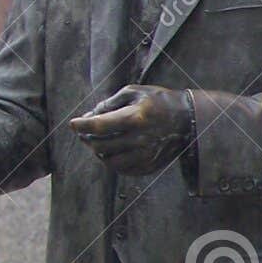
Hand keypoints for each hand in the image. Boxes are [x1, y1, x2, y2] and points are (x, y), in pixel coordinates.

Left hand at [68, 84, 193, 175]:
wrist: (188, 119)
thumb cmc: (158, 101)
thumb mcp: (134, 92)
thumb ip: (109, 103)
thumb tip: (89, 116)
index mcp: (136, 117)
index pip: (99, 126)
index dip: (82, 125)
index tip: (73, 124)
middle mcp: (140, 139)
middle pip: (101, 145)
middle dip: (87, 138)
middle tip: (83, 133)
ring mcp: (145, 155)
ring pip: (108, 161)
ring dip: (98, 152)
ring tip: (97, 142)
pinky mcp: (149, 166)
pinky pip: (121, 169)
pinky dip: (111, 161)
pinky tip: (111, 151)